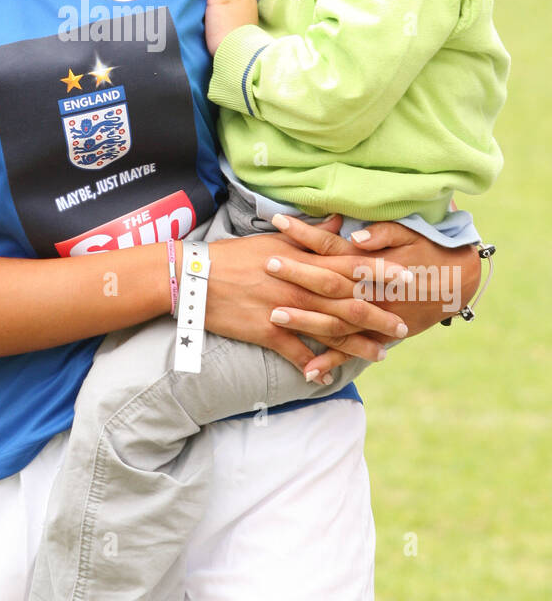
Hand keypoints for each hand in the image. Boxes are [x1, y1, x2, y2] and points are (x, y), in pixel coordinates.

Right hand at [204, 215, 412, 382]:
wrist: (193, 277)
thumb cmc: (234, 255)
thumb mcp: (274, 240)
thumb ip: (311, 236)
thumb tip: (341, 222)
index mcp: (303, 262)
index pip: (351, 266)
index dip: (381, 273)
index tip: (407, 279)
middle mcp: (300, 287)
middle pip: (349, 302)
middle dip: (379, 315)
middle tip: (403, 327)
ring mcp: (285, 312)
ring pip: (331, 332)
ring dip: (358, 344)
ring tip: (381, 354)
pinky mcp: (268, 333)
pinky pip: (297, 354)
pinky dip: (313, 367)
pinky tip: (326, 377)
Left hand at [265, 216, 480, 375]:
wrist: (457, 283)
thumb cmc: (429, 251)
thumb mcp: (411, 235)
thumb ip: (383, 234)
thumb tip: (356, 237)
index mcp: (373, 264)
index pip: (332, 247)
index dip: (305, 234)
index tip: (279, 221)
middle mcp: (371, 292)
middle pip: (327, 284)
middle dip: (296, 275)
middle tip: (266, 265)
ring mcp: (374, 317)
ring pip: (334, 321)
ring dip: (304, 320)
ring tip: (272, 317)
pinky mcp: (379, 336)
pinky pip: (352, 351)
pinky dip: (331, 361)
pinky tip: (307, 371)